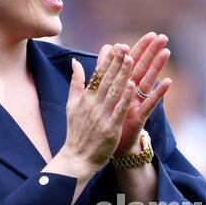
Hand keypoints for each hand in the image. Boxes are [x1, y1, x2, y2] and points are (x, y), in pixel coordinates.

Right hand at [53, 43, 138, 177]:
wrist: (76, 159)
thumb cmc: (76, 132)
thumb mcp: (72, 105)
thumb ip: (76, 83)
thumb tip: (75, 61)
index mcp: (85, 98)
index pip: (98, 74)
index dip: (107, 60)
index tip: (116, 45)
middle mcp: (93, 104)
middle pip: (106, 79)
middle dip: (116, 62)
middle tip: (125, 46)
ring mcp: (101, 116)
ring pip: (113, 91)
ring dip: (122, 75)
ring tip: (131, 59)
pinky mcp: (110, 128)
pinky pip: (119, 110)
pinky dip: (126, 98)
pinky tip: (133, 86)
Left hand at [115, 32, 171, 155]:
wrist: (108, 145)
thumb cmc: (108, 119)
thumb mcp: (103, 93)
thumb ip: (103, 70)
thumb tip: (106, 49)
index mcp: (121, 86)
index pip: (131, 63)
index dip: (140, 49)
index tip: (149, 34)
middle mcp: (131, 93)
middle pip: (142, 68)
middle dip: (152, 53)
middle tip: (163, 37)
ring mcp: (136, 104)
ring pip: (148, 82)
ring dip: (157, 67)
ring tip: (166, 52)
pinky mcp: (139, 117)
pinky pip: (149, 103)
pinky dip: (158, 93)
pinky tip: (167, 82)